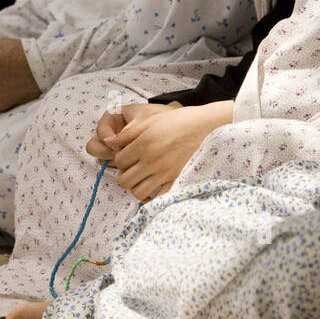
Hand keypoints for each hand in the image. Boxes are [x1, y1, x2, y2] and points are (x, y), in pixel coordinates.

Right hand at [85, 102, 173, 161]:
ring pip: (103, 158)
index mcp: (113, 118)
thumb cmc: (161, 118)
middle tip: (118, 156)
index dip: (106, 139)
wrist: (176, 125)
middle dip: (104, 153)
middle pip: (95, 146)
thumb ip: (128, 131)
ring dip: (112, 162)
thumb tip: (112, 143)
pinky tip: (134, 169)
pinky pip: (115, 166)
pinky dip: (121, 169)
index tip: (117, 145)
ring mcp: (116, 147)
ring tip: (129, 163)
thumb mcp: (146, 120)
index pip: (100, 130)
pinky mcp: (123, 158)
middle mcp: (111, 133)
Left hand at [107, 101, 234, 202]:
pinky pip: (158, 198)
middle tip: (133, 169)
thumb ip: (129, 133)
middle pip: (124, 180)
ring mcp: (165, 174)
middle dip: (125, 175)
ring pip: (138, 192)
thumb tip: (110, 141)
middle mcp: (152, 161)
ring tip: (143, 178)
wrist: (210, 127)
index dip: (120, 160)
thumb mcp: (152, 120)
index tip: (128, 157)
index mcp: (144, 144)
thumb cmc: (182, 120)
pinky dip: (152, 196)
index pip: (118, 161)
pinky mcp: (177, 181)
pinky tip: (154, 188)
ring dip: (136, 187)